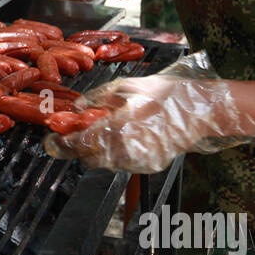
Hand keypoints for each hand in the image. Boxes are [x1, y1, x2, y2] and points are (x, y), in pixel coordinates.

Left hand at [43, 52, 254, 172]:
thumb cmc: (167, 94)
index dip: (60, 145)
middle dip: (80, 146)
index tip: (51, 142)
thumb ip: (98, 100)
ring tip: (110, 127)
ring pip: (106, 161)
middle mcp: (126, 152)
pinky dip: (119, 151)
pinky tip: (129, 133)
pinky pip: (124, 162)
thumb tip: (77, 108)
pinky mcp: (150, 166)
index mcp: (117, 130)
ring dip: (100, 148)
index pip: (78, 145)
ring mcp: (139, 162)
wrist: (203, 111)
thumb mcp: (128, 88)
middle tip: (80, 130)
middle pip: (89, 157)